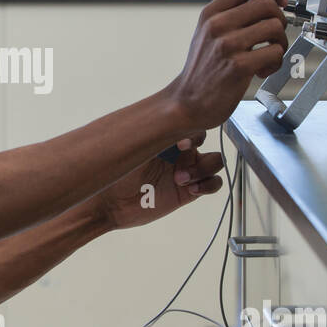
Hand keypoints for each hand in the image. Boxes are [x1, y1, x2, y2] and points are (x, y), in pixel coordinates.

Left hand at [93, 132, 224, 230]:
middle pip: (208, 142)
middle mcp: (179, 151)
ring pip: (214, 162)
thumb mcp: (133, 151)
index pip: (192, 125)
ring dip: (204, 169)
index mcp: (166, 137)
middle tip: (181, 165)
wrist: (112, 203)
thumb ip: (151, 137)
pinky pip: (213, 183)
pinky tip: (192, 189)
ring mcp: (186, 170)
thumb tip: (165, 122)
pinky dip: (209, 185)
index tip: (181, 144)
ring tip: (181, 180)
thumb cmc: (117, 174)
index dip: (193, 132)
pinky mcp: (189, 191)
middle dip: (199, 150)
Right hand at [168, 0, 288, 132]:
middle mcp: (218, 25)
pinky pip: (274, 53)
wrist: (187, 102)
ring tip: (268, 55)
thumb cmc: (201, 70)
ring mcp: (228, 45)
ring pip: (275, 27)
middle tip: (274, 36)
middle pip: (267, 4)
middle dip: (280, 20)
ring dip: (280, 43)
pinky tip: (262, 70)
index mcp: (211, 13)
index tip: (280, 1)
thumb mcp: (208, 33)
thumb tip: (266, 2)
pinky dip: (275, 63)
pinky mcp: (239, 66)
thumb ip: (231, 15)